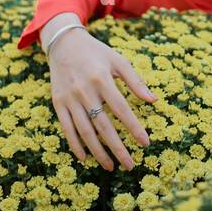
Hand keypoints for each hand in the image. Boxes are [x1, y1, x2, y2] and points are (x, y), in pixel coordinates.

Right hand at [44, 19, 158, 170]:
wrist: (64, 44)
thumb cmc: (96, 53)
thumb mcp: (118, 60)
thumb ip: (135, 81)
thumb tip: (153, 100)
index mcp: (102, 79)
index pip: (121, 109)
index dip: (134, 127)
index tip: (145, 142)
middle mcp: (85, 91)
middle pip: (103, 125)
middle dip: (117, 148)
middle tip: (130, 165)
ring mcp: (69, 99)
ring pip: (85, 131)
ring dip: (98, 152)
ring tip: (110, 166)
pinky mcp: (58, 104)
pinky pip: (67, 129)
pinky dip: (75, 145)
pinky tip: (85, 158)